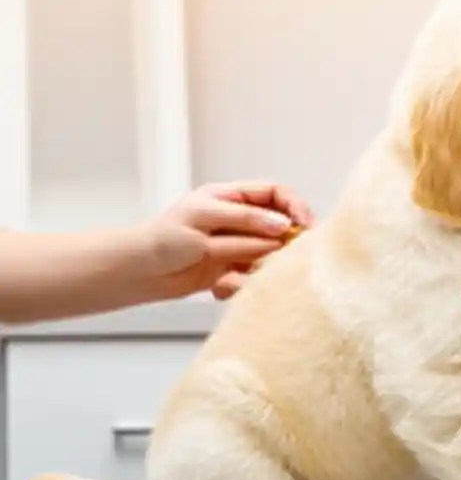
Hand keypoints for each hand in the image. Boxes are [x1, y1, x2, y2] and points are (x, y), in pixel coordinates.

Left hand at [138, 181, 314, 301]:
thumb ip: (246, 222)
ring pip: (269, 252)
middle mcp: (237, 219)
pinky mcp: (231, 270)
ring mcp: (236, 245)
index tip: (303, 226)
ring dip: (265, 264)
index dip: (294, 206)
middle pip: (279, 223)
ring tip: (246, 272)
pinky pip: (253, 276)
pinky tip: (222, 286)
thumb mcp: (205, 220)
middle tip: (292, 254)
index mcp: (230, 197)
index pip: (275, 193)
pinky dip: (244, 283)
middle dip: (287, 239)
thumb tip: (283, 225)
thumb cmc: (162, 239)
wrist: (137, 272)